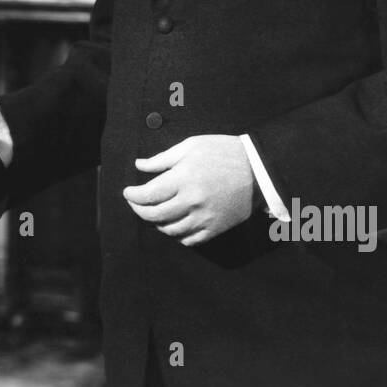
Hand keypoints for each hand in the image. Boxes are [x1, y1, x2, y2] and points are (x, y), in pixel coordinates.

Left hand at [123, 135, 256, 246]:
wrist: (258, 169)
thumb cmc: (223, 152)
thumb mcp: (191, 146)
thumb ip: (162, 159)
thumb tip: (139, 165)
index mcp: (184, 178)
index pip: (148, 195)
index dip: (133, 196)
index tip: (127, 192)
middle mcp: (192, 201)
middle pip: (155, 215)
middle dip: (139, 211)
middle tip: (136, 204)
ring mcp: (204, 217)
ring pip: (170, 230)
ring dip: (157, 224)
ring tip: (155, 214)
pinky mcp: (216, 228)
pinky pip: (189, 240)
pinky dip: (177, 235)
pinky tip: (174, 225)